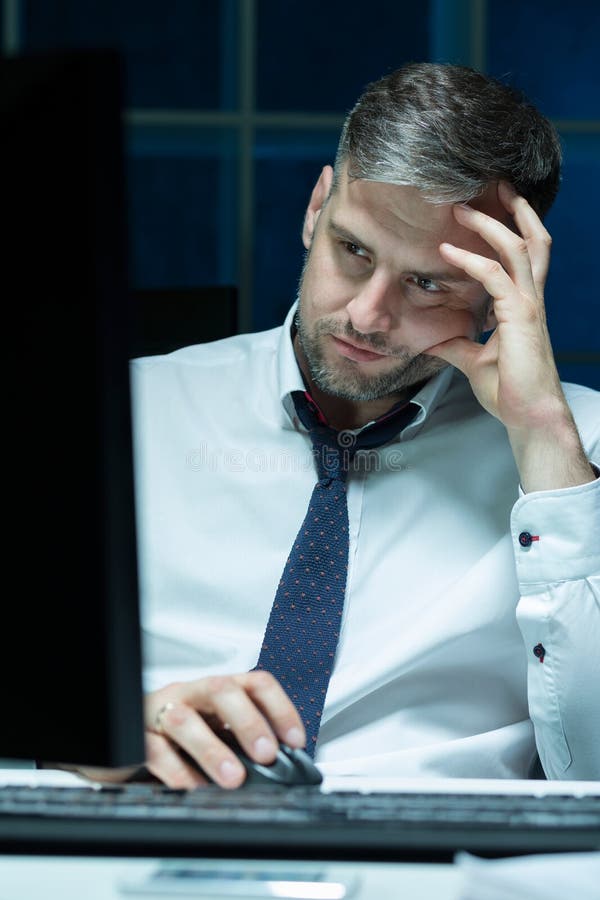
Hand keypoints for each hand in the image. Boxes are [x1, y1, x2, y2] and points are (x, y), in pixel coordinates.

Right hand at [74, 671, 305, 789]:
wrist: (121, 740)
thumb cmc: (176, 737)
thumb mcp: (214, 732)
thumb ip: (241, 744)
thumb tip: (281, 769)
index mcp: (216, 690)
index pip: (254, 683)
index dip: (279, 708)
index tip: (296, 740)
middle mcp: (190, 694)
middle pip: (221, 690)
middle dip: (248, 722)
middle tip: (266, 755)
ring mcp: (161, 712)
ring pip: (185, 719)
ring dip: (213, 750)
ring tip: (233, 778)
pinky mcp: (135, 737)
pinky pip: (155, 751)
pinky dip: (178, 772)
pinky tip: (194, 787)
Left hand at [425, 181, 594, 491]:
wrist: (528, 416)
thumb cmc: (510, 391)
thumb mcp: (474, 362)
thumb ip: (456, 346)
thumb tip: (433, 341)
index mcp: (523, 305)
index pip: (522, 256)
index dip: (508, 229)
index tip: (484, 210)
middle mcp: (530, 298)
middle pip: (534, 240)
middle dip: (515, 210)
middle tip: (493, 185)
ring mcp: (528, 306)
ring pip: (518, 248)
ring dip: (490, 224)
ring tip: (462, 209)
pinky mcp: (521, 318)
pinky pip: (496, 278)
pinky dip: (471, 261)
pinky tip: (446, 253)